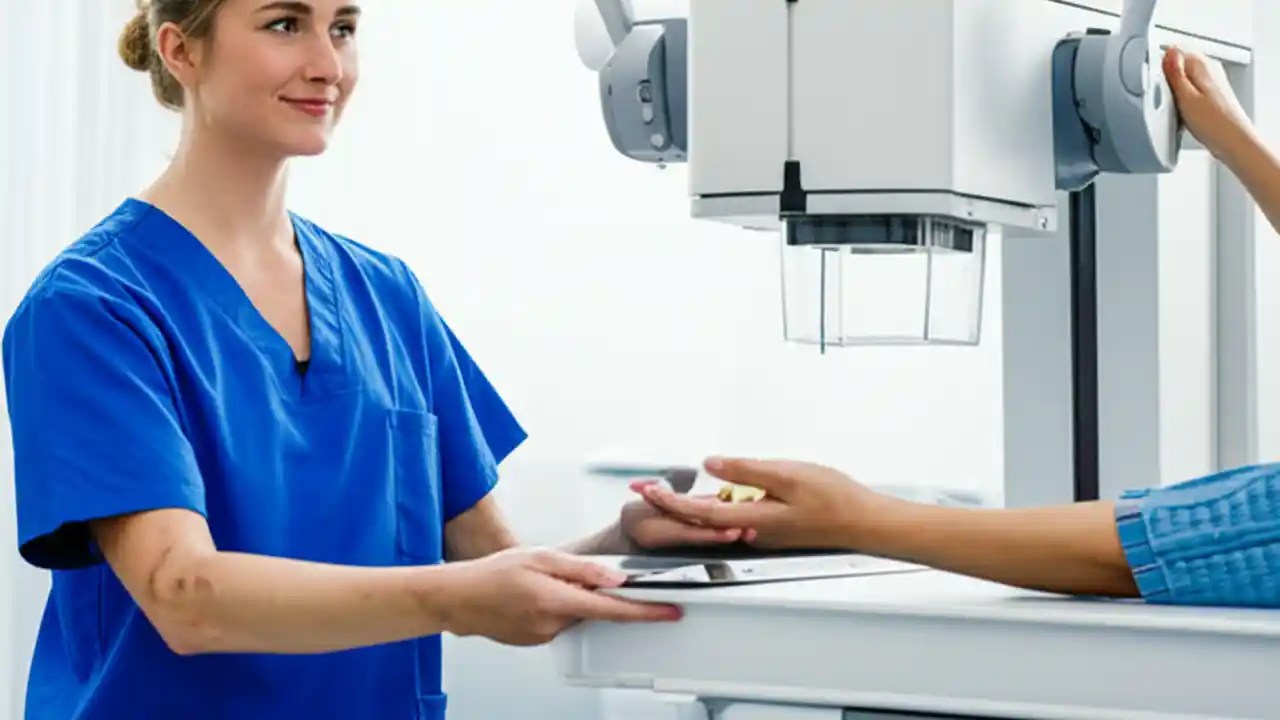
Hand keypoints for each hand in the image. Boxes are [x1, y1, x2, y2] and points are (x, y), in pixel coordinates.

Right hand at [439, 547, 680, 645]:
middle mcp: (553, 624)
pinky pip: (561, 622)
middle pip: (595, 610)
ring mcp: (545, 637)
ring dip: (571, 598)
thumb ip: (582, 569)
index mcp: (557, 600)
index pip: (613, 610)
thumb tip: (615, 579)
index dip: (646, 611)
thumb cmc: (493, 573)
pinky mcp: (537, 641)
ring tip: (540, 582)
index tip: (669, 611)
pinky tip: (535, 595)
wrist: (459, 598)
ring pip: (577, 615)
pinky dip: (558, 607)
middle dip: (592, 592)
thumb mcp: (541, 556)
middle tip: (565, 573)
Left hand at [633, 458, 902, 549]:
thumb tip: (710, 465)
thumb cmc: (834, 499)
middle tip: (643, 489)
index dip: (668, 500)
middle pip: (700, 519)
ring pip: (715, 520)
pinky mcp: (771, 528)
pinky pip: (732, 518)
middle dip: (669, 504)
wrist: (864, 522)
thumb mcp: (787, 475)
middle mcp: (751, 532)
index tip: (645, 489)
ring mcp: (761, 532)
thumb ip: (746, 471)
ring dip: (688, 505)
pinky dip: (712, 507)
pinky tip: (708, 495)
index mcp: (751, 521)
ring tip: (664, 491)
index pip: (698, 511)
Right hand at [1164, 47, 1253, 162]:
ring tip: (1170, 105)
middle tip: (1159, 93)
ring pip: (1184, 77)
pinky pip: (1190, 89)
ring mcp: (1211, 81)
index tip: (1151, 77)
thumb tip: (1168, 51)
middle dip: (1166, 76)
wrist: (1232, 140)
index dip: (1159, 62)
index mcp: (1202, 65)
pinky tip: (1180, 110)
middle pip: (1179, 63)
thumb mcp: (1185, 96)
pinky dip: (1182, 98)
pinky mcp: (1211, 94)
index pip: (1175, 51)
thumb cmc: (1213, 122)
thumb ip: (1175, 72)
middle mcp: (1209, 69)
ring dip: (1174, 88)